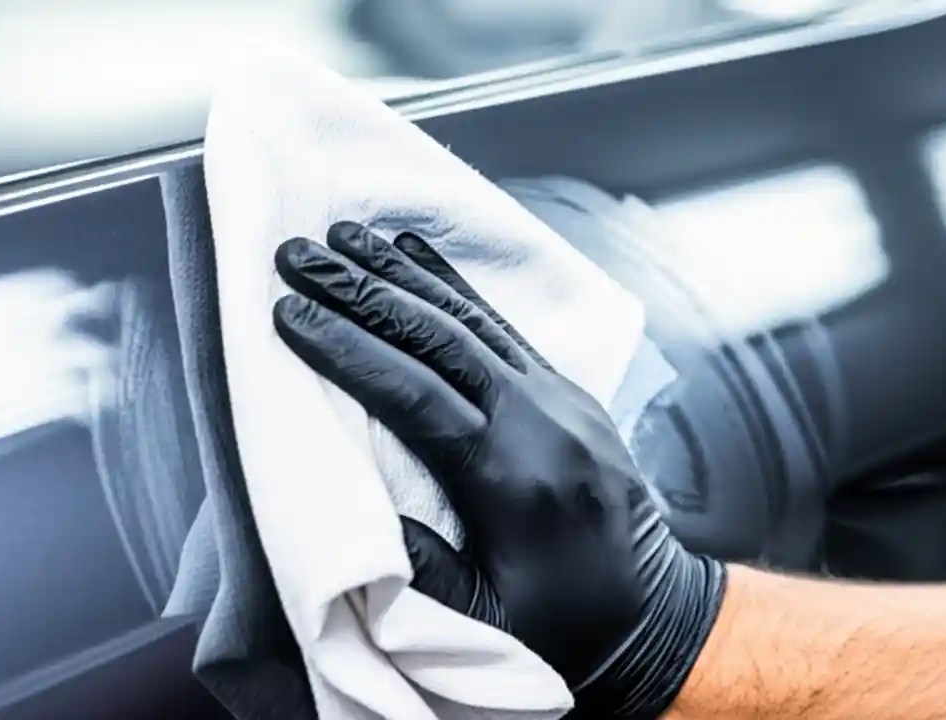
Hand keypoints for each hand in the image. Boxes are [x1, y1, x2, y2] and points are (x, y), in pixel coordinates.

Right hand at [273, 221, 725, 717]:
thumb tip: (363, 506)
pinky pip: (504, 326)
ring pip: (473, 317)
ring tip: (346, 234)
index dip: (346, 350)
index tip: (288, 312)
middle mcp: (541, 421)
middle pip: (439, 337)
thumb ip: (421, 565)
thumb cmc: (566, 629)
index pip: (414, 394)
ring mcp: (561, 399)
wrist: (656, 617)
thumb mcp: (485, 621)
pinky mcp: (570, 393)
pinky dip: (456, 286)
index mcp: (513, 478)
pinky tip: (417, 255)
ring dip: (403, 273)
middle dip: (362, 290)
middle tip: (299, 252)